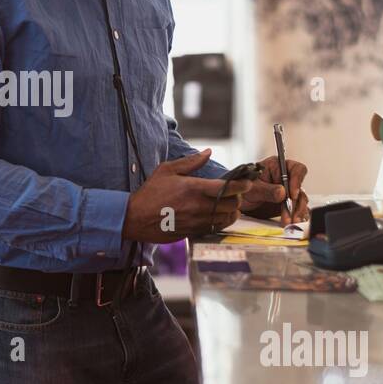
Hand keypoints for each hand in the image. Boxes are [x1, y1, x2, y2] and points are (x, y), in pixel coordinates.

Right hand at [122, 149, 253, 242]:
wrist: (135, 218)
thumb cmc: (150, 193)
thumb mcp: (167, 170)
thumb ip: (191, 162)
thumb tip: (208, 152)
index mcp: (192, 188)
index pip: (226, 188)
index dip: (241, 185)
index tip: (247, 182)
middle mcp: (197, 206)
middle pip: (231, 205)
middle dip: (238, 198)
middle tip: (236, 194)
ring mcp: (196, 221)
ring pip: (226, 218)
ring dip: (232, 211)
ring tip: (230, 205)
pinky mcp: (193, 232)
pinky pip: (216, 228)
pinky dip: (222, 222)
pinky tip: (219, 215)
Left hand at [240, 156, 309, 224]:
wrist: (238, 201)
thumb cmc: (243, 188)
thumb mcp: (251, 188)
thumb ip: (266, 190)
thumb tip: (282, 193)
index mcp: (277, 167)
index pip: (296, 169)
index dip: (297, 181)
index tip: (292, 194)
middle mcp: (286, 178)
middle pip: (299, 188)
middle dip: (295, 203)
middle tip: (289, 214)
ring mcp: (288, 192)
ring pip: (300, 200)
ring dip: (296, 212)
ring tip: (289, 221)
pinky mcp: (289, 204)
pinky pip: (298, 209)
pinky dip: (296, 216)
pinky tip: (293, 221)